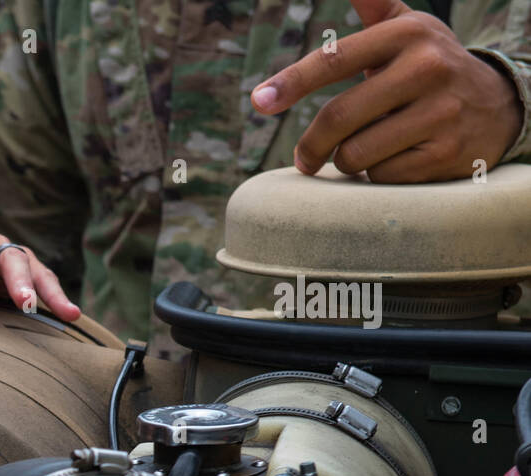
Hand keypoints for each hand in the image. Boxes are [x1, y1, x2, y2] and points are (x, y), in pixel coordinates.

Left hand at [251, 0, 523, 181]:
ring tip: (368, 148)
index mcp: (407, 34)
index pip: (335, 59)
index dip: (292, 82)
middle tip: (304, 158)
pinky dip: (377, 175)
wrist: (498, 104)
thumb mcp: (406, 29)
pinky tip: (397, 159)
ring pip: (355, 154)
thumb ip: (373, 5)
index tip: (259, 102)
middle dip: (310, 146)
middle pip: (337, 119)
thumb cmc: (429, 66)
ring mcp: (440, 112)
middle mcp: (427, 68)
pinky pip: (381, 177)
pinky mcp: (445, 153)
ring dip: (348, 161)